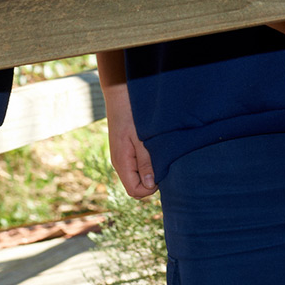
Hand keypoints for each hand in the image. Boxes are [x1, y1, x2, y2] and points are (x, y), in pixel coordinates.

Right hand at [98, 53, 157, 197]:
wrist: (120, 94)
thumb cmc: (132, 114)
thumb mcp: (142, 138)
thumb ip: (146, 161)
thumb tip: (150, 185)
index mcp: (122, 162)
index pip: (135, 191)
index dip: (150, 189)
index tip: (163, 173)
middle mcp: (120, 162)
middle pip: (136, 185)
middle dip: (151, 181)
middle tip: (164, 163)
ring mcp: (122, 156)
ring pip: (137, 175)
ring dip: (149, 170)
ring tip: (159, 153)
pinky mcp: (125, 149)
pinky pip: (136, 164)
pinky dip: (146, 162)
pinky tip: (154, 149)